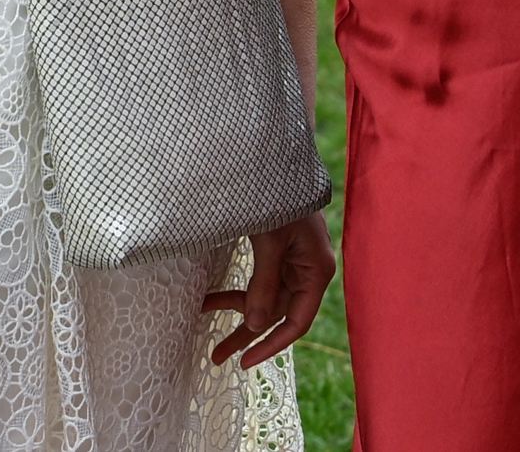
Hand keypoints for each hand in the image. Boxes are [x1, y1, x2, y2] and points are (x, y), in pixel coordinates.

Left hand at [205, 211, 334, 368]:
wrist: (274, 159)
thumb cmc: (279, 196)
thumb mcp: (270, 241)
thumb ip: (263, 284)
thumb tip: (253, 325)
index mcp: (316, 271)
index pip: (296, 321)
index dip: (271, 344)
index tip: (244, 361)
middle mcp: (306, 271)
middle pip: (277, 313)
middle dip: (246, 333)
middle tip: (217, 356)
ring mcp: (291, 262)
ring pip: (264, 298)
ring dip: (235, 310)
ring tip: (204, 321)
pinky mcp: (276, 252)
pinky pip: (257, 280)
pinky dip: (235, 289)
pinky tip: (210, 298)